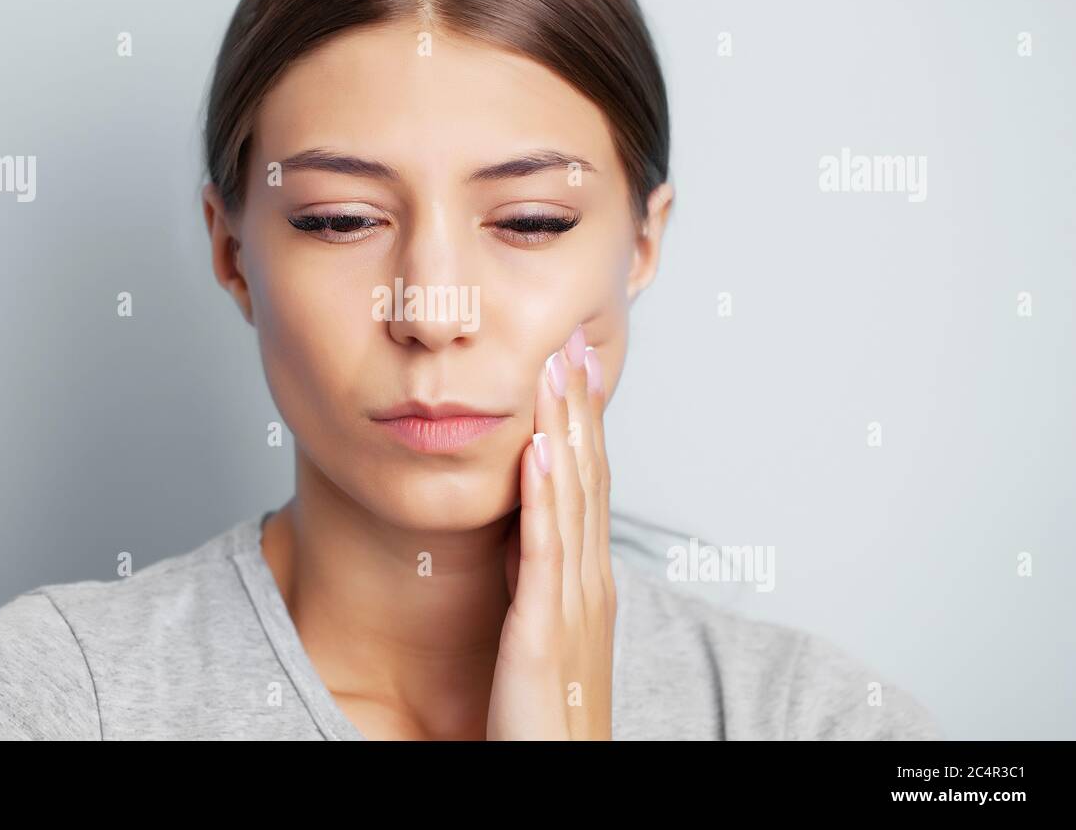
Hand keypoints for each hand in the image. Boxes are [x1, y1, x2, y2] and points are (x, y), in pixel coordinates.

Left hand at [488, 323, 615, 739]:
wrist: (557, 772)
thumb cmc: (547, 713)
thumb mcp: (543, 628)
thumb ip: (537, 573)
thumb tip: (524, 521)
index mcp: (587, 580)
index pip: (587, 483)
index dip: (582, 421)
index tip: (575, 365)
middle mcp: (589, 581)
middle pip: (586, 476)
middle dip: (578, 406)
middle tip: (573, 339)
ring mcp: (572, 603)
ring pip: (570, 498)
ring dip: (564, 428)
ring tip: (556, 368)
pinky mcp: (543, 631)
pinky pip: (544, 552)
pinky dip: (543, 496)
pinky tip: (537, 451)